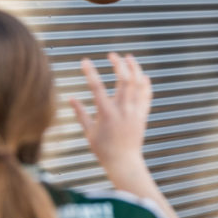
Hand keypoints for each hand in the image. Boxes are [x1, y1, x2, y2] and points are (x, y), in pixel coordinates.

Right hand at [70, 53, 151, 175]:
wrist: (124, 162)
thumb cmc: (104, 150)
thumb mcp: (88, 132)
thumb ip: (80, 113)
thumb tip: (70, 98)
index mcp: (106, 113)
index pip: (96, 87)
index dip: (89, 71)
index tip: (84, 61)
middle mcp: (122, 110)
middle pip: (123, 80)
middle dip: (118, 64)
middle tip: (112, 55)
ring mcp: (134, 112)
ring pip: (138, 84)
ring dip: (134, 68)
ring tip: (129, 57)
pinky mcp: (143, 115)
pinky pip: (147, 95)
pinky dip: (145, 83)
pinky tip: (142, 75)